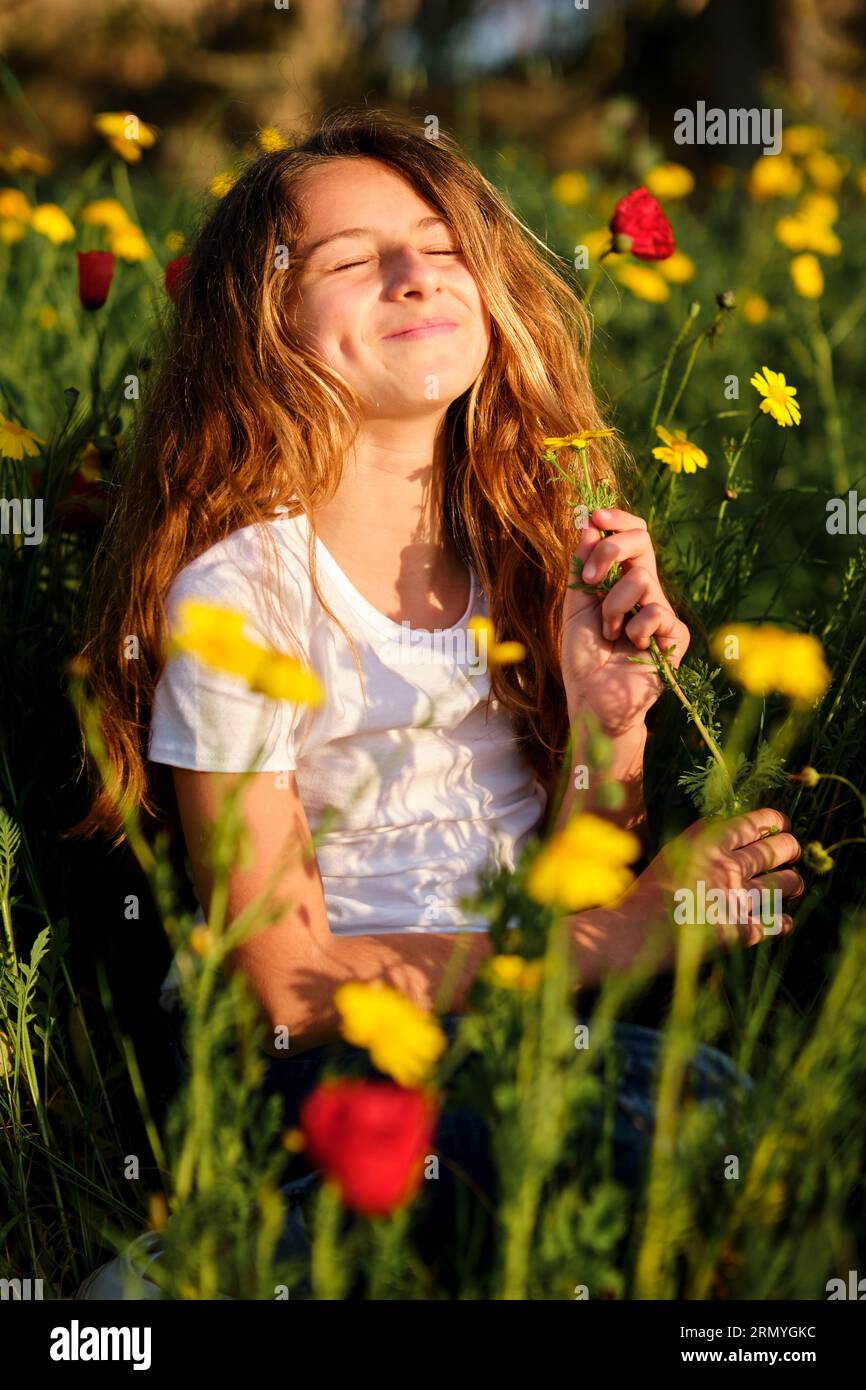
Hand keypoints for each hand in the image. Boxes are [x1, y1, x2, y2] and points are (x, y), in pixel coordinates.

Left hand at [561, 507, 689, 735]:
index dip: (618, 520)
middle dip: (612, 550)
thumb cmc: (583, 658)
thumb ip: (582, 569)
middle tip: (593, 578)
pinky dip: (634, 629)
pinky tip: (632, 649)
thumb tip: (587, 525)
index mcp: (622, 581)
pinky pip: (656, 612)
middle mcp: (646, 591)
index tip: (595, 517)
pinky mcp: (677, 635)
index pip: (633, 536)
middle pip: (643, 541)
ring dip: (612, 606)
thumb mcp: (575, 607)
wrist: (594, 700)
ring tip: (609, 633)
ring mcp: (663, 611)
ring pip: (641, 579)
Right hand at [577, 807, 803, 979]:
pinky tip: (784, 920)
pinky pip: (777, 922)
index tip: (782, 823)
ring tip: (793, 884)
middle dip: (791, 848)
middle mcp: (727, 867)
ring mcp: (737, 900)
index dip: (775, 820)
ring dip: (793, 882)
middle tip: (792, 850)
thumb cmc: (648, 892)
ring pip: (785, 884)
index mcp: (708, 844)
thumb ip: (703, 835)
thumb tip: (731, 817)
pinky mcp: (740, 931)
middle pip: (777, 849)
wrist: (632, 933)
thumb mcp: (672, 851)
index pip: (755, 823)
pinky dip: (784, 921)